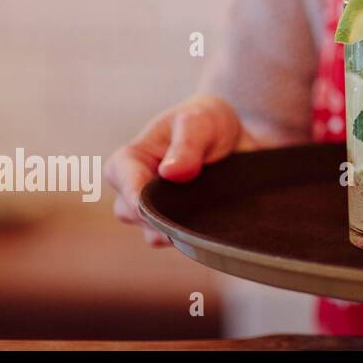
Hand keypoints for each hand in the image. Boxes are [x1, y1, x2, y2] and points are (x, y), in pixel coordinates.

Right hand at [105, 95, 259, 246]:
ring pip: (157, 234)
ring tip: (209, 206)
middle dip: (161, 215)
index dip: (140, 199)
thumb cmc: (206, 121)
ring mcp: (155, 211)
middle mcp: (134, 191)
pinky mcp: (177, 225)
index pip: (126, 186)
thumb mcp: (198, 122)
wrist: (237, 135)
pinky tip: (213, 220)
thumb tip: (172, 172)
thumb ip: (186, 144)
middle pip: (135, 217)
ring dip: (181, 226)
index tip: (158, 208)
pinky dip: (195, 234)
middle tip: (195, 204)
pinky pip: (180, 241)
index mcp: (127, 162)